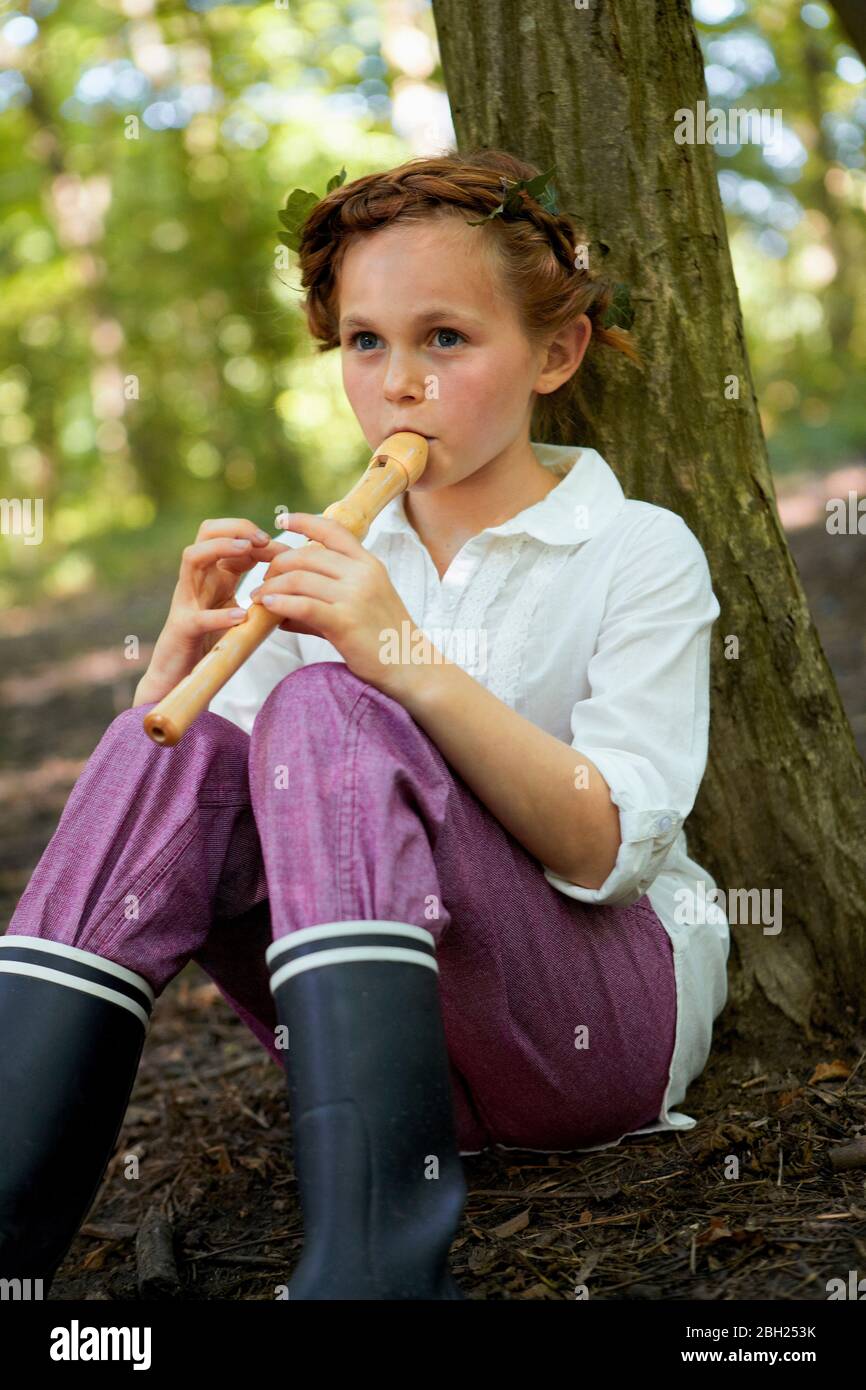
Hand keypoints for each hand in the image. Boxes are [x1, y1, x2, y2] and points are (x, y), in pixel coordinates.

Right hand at [142, 517, 283, 696]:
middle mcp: (197, 579)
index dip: (257, 535)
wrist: (180, 676)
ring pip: (192, 557)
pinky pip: (198, 617)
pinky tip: (242, 616)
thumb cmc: (214, 641)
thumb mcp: (243, 611)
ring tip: (248, 551)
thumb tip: (297, 585)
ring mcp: (186, 600)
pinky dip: (220, 616)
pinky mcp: (182, 628)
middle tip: (264, 540)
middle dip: (237, 528)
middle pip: (206, 532)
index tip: (283, 547)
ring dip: (221, 547)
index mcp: (214, 574)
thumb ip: (263, 596)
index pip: (231, 536)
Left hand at [248, 512, 426, 699]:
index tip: (282, 520)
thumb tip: (281, 609)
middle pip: (306, 555)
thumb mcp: (359, 607)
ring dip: (272, 586)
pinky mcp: (345, 621)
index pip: (333, 530)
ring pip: (299, 578)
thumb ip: (322, 601)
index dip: (304, 521)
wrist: (411, 666)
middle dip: (277, 564)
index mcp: (368, 564)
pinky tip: (268, 606)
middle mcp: (362, 574)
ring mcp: (355, 596)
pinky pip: (303, 605)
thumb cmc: (383, 639)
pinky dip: (280, 603)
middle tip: (263, 580)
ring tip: (259, 597)